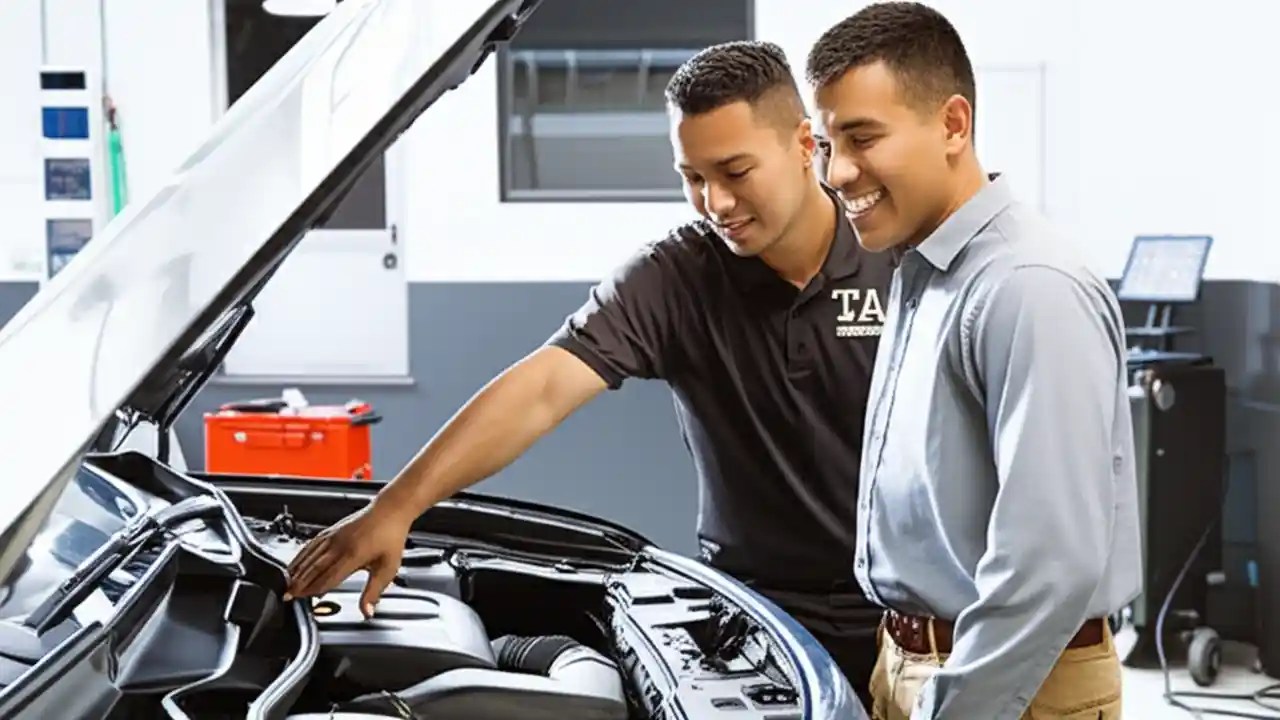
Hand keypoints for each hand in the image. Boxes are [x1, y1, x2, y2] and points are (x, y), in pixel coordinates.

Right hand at [283, 499, 414, 617]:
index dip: (313, 590)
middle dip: (299, 583)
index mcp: (353, 555)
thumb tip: (367, 612)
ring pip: (310, 555)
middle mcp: (339, 545)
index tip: (301, 599)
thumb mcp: (388, 568)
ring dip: (297, 570)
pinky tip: (296, 562)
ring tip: (286, 582)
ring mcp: (334, 536)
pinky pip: (312, 544)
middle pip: (314, 567)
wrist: (391, 510)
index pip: (328, 577)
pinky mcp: (332, 529)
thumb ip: (374, 592)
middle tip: (286, 595)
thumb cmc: (391, 537)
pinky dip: (301, 555)